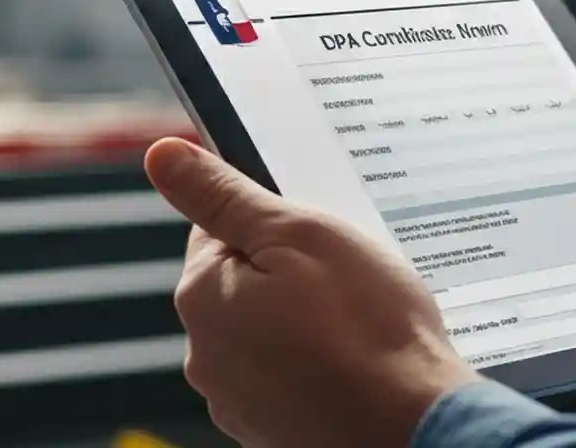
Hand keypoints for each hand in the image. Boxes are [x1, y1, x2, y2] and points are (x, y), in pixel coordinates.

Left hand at [145, 138, 477, 447]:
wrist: (412, 426)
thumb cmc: (369, 329)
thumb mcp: (300, 235)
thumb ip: (226, 196)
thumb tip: (163, 154)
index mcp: (203, 295)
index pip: (221, 230)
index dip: (278, 226)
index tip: (320, 241)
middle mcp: (206, 355)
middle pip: (246, 283)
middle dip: (295, 276)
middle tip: (349, 283)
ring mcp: (238, 401)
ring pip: (271, 333)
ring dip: (309, 324)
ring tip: (360, 327)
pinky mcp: (273, 430)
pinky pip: (292, 377)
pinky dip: (321, 367)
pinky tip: (358, 365)